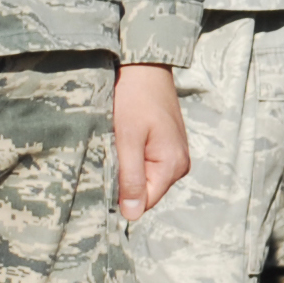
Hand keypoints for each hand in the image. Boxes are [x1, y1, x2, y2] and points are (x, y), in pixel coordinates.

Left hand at [112, 62, 190, 224]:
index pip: (143, 203)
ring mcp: (176, 154)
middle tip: (109, 153)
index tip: (103, 172)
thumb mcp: (127, 139)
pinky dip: (131, 157)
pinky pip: (147, 164)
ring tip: (117, 143)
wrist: (145, 66)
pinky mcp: (168, 145)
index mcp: (173, 166)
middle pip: (145, 191)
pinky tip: (124, 139)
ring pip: (144, 178)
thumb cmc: (133, 99)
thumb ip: (131, 178)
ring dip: (126, 167)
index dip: (119, 194)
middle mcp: (180, 164)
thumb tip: (131, 216)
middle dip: (123, 180)